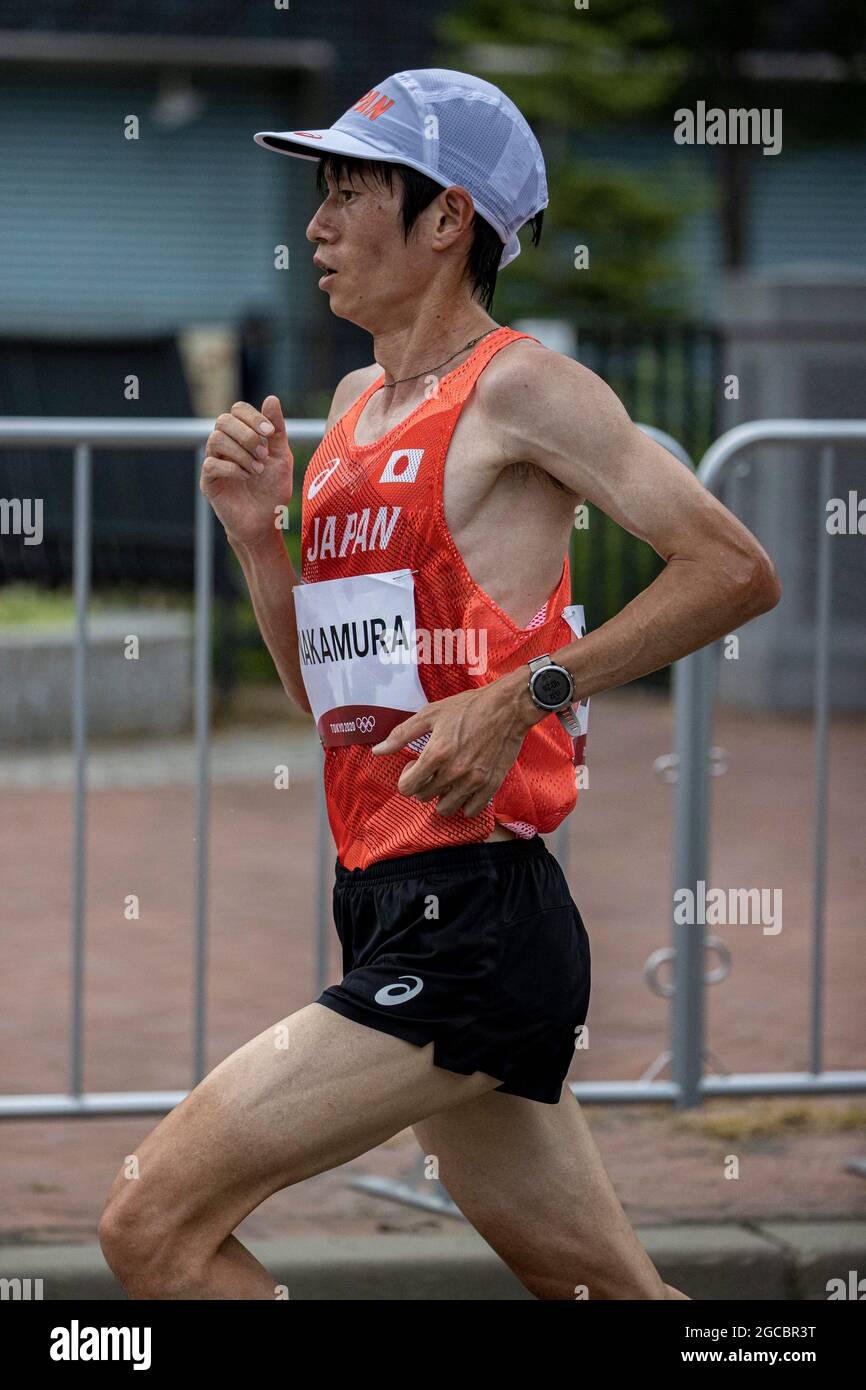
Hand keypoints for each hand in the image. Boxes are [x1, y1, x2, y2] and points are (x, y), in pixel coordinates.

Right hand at [199, 395, 292, 547]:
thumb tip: (271, 398)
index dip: (253, 417)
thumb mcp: (281, 457)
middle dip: (247, 434)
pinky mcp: (208, 481)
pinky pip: (211, 464)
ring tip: (257, 470)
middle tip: (264, 455)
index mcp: (241, 436)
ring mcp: (214, 462)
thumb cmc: (272, 489)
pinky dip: (232, 468)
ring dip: (241, 452)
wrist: (266, 522)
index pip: (237, 410)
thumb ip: (277, 430)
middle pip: (223, 420)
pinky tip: (247, 478)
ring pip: (216, 439)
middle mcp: (225, 445)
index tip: (270, 433)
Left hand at [371, 673, 539, 818]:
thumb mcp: (431, 714)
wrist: (507, 707)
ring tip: (447, 779)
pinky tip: (464, 787)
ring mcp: (474, 781)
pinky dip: (464, 804)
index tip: (414, 765)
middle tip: (432, 768)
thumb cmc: (468, 707)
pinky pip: (470, 811)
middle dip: (423, 784)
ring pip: (446, 809)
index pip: (407, 787)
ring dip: (441, 797)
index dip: (406, 777)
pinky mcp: (491, 785)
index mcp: (437, 753)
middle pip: (424, 797)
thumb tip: (377, 751)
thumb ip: (401, 734)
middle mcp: (454, 772)